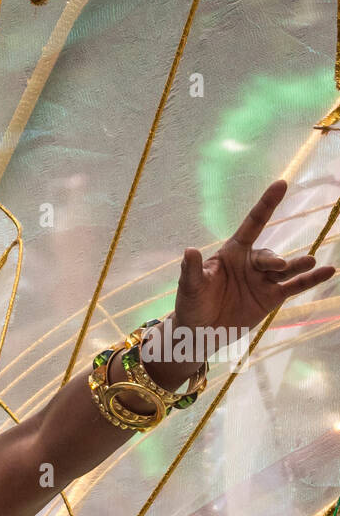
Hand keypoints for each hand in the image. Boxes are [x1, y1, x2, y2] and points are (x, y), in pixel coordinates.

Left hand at [173, 178, 334, 349]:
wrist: (200, 331)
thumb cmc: (192, 303)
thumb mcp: (190, 286)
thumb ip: (193, 270)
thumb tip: (189, 251)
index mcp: (232, 252)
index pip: (252, 224)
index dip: (266, 205)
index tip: (281, 184)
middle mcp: (251, 263)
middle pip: (267, 255)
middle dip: (272, 260)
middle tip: (276, 265)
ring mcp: (263, 280)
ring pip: (285, 269)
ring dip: (297, 265)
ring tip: (309, 262)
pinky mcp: (272, 297)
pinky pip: (294, 286)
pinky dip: (311, 280)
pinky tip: (329, 271)